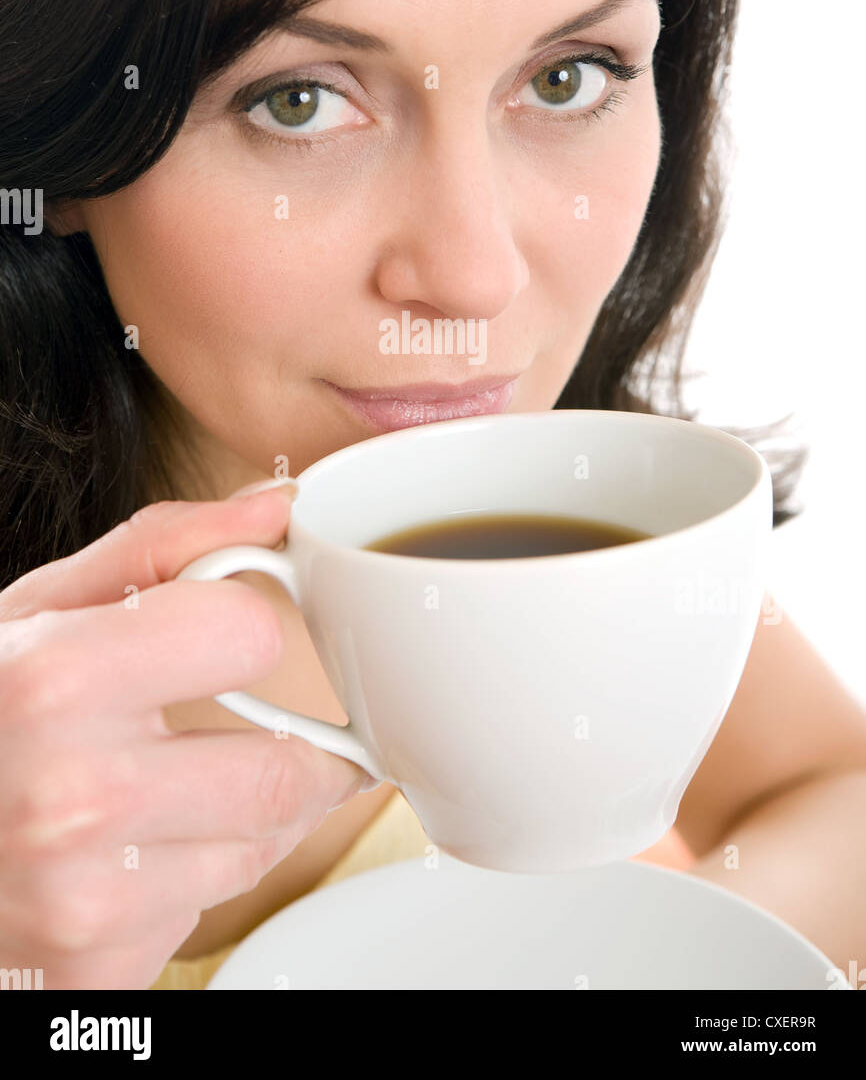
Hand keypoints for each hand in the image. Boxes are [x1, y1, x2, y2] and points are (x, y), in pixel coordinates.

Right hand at [0, 491, 371, 988]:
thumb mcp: (34, 611)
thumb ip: (163, 547)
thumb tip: (275, 510)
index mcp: (58, 682)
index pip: (252, 635)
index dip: (242, 631)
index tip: (225, 641)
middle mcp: (76, 799)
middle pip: (288, 772)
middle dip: (287, 748)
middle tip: (250, 734)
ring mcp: (88, 904)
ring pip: (260, 850)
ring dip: (239, 818)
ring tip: (164, 792)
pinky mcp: (98, 972)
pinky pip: (206, 915)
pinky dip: (188, 881)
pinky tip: (127, 856)